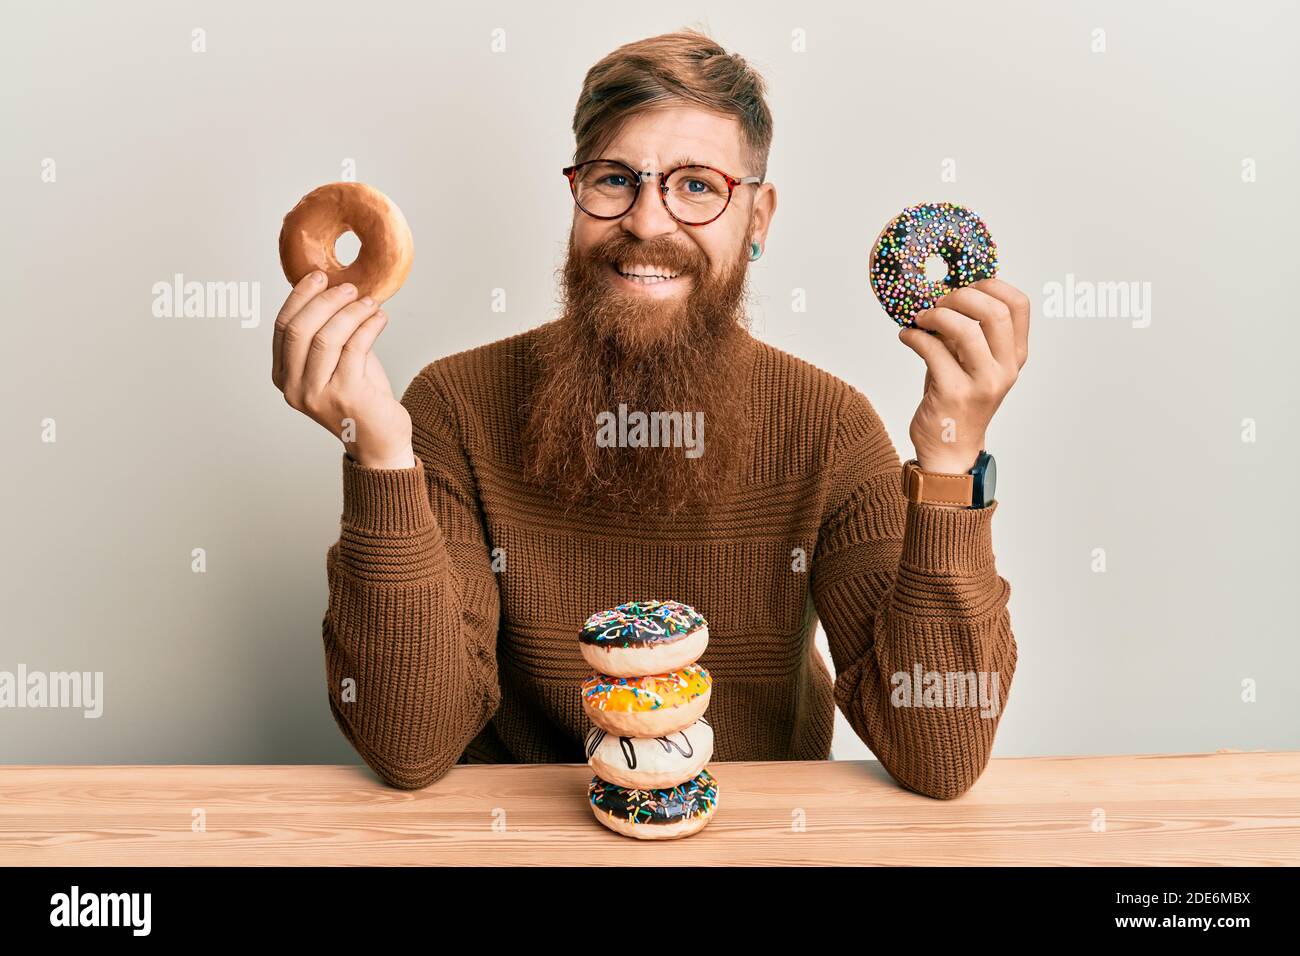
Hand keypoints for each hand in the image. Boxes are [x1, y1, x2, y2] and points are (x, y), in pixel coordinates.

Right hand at [271, 272, 414, 468]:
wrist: (380, 440)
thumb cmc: (360, 398)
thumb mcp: (335, 362)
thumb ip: (328, 333)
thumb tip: (334, 289)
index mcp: (284, 377)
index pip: (283, 327)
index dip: (300, 297)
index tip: (318, 276)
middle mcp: (294, 388)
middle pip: (300, 329)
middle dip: (324, 301)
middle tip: (348, 287)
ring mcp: (317, 394)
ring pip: (326, 337)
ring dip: (350, 312)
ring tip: (369, 302)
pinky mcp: (346, 395)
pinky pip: (355, 347)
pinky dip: (369, 326)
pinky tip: (380, 318)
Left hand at [898, 277, 1029, 472]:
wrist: (949, 449)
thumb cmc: (957, 400)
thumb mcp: (971, 363)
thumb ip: (968, 333)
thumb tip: (946, 295)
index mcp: (1014, 356)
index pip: (1019, 305)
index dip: (992, 285)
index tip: (966, 286)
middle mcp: (1005, 369)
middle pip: (994, 312)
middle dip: (960, 296)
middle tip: (938, 302)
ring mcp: (982, 383)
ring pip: (965, 329)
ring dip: (936, 315)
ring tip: (920, 319)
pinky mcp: (954, 393)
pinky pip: (933, 350)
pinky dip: (914, 337)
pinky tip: (907, 337)